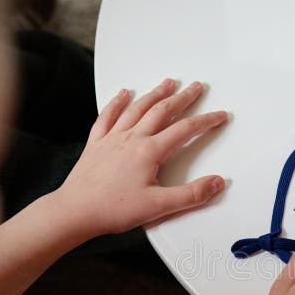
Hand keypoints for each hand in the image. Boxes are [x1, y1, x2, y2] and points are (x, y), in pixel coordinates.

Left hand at [54, 79, 228, 238]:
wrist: (75, 211)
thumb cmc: (112, 209)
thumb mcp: (159, 206)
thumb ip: (192, 194)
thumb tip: (217, 182)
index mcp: (149, 151)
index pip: (185, 130)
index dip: (206, 121)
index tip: (219, 115)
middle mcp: (131, 139)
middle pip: (162, 111)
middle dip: (182, 97)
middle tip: (196, 87)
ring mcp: (112, 139)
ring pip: (137, 108)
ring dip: (155, 94)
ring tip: (168, 83)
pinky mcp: (96, 144)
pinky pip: (107, 116)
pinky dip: (116, 102)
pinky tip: (123, 93)